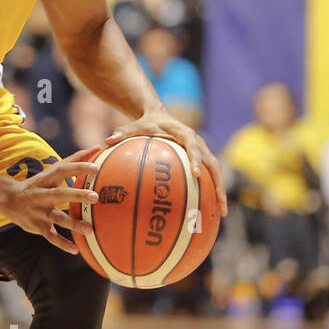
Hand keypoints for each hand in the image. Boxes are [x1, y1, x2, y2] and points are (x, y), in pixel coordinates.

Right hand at [0, 153, 100, 254]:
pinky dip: (62, 243)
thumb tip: (98, 147)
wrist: (8, 200)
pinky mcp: (37, 226)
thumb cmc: (38, 184)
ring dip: (73, 224)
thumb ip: (73, 160)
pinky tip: (75, 250)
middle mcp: (41, 194)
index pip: (62, 170)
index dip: (78, 167)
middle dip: (77, 195)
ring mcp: (39, 211)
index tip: (95, 167)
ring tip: (90, 229)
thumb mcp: (51, 171)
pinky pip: (51, 237)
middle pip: (59, 194)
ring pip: (57, 218)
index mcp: (46, 179)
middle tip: (95, 197)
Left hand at [104, 109, 228, 214]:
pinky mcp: (200, 159)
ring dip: (220, 191)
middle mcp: (198, 143)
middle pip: (213, 163)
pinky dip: (211, 191)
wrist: (160, 116)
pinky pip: (209, 176)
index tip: (195, 174)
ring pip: (216, 172)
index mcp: (184, 134)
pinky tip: (209, 210)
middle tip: (220, 202)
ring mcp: (202, 151)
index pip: (193, 146)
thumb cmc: (147, 123)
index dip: (196, 160)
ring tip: (222, 213)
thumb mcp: (135, 126)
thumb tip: (107, 141)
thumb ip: (123, 132)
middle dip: (219, 183)